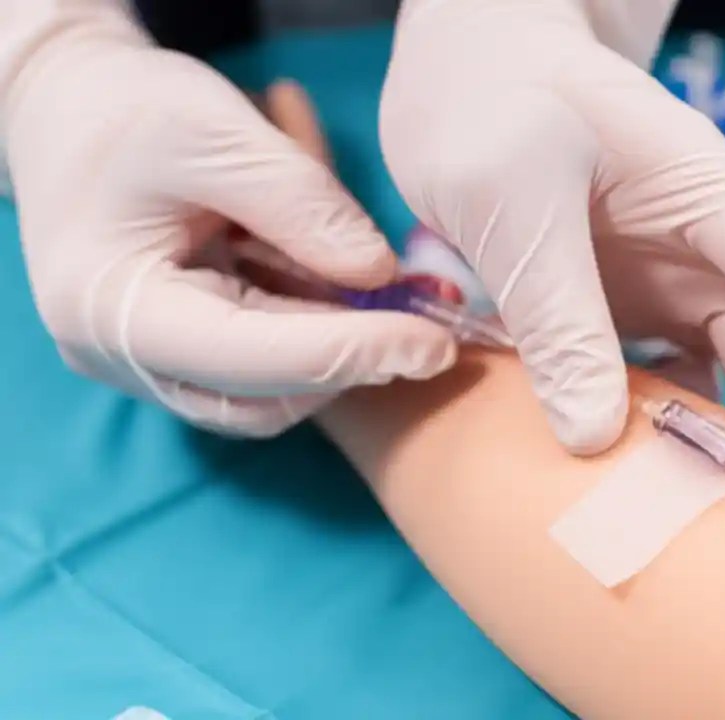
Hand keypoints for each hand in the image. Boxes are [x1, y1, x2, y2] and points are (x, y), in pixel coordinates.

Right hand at [3, 9, 455, 436]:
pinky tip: (343, 289)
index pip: (250, 359)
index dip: (351, 353)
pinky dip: (314, 338)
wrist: (68, 112)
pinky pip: (261, 374)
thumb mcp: (215, 132)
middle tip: (429, 320)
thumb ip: (301, 204)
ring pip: (270, 397)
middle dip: (351, 361)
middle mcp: (121, 358)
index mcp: (111, 307)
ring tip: (387, 296)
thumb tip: (380, 275)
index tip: (435, 343)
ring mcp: (147, 365)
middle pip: (263, 395)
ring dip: (337, 355)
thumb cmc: (126, 112)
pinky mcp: (179, 356)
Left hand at [380, 0, 724, 498]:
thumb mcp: (514, 198)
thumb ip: (558, 314)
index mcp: (715, 200)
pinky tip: (664, 494)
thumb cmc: (492, 96)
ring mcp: (671, 279)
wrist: (463, 62)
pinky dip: (673, 437)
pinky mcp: (627, 304)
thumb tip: (593, 441)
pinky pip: (667, 380)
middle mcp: (711, 247)